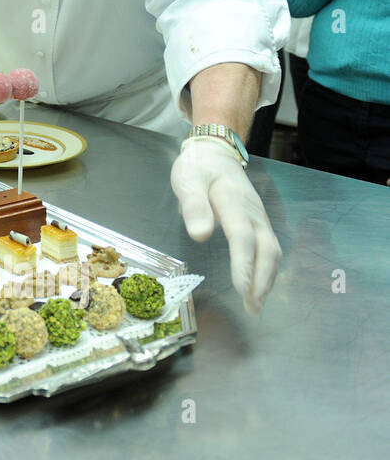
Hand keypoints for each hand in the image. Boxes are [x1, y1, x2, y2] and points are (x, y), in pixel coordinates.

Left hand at [170, 137, 281, 313]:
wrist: (216, 152)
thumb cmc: (198, 168)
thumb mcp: (187, 181)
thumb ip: (194, 206)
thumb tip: (201, 235)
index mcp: (234, 201)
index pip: (243, 237)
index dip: (244, 264)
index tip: (241, 289)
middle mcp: (253, 212)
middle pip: (267, 249)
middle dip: (262, 280)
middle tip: (253, 307)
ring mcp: (259, 217)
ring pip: (272, 250)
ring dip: (267, 278)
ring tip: (256, 303)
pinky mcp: (259, 222)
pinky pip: (269, 247)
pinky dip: (267, 268)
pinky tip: (259, 284)